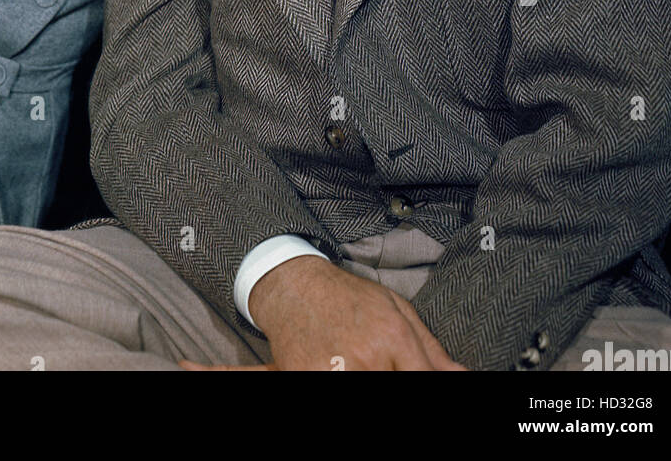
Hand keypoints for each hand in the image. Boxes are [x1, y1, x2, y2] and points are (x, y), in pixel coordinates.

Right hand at [181, 255, 466, 371]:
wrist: (293, 279)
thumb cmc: (350, 298)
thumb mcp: (399, 312)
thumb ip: (432, 352)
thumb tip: (464, 377)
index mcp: (390, 339)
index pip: (421, 380)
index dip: (427, 382)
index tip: (427, 383)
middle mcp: (361, 360)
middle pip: (393, 388)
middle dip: (395, 383)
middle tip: (385, 373)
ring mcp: (329, 373)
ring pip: (358, 391)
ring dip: (362, 379)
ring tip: (354, 369)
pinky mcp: (297, 380)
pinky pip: (270, 384)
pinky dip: (240, 377)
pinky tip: (206, 370)